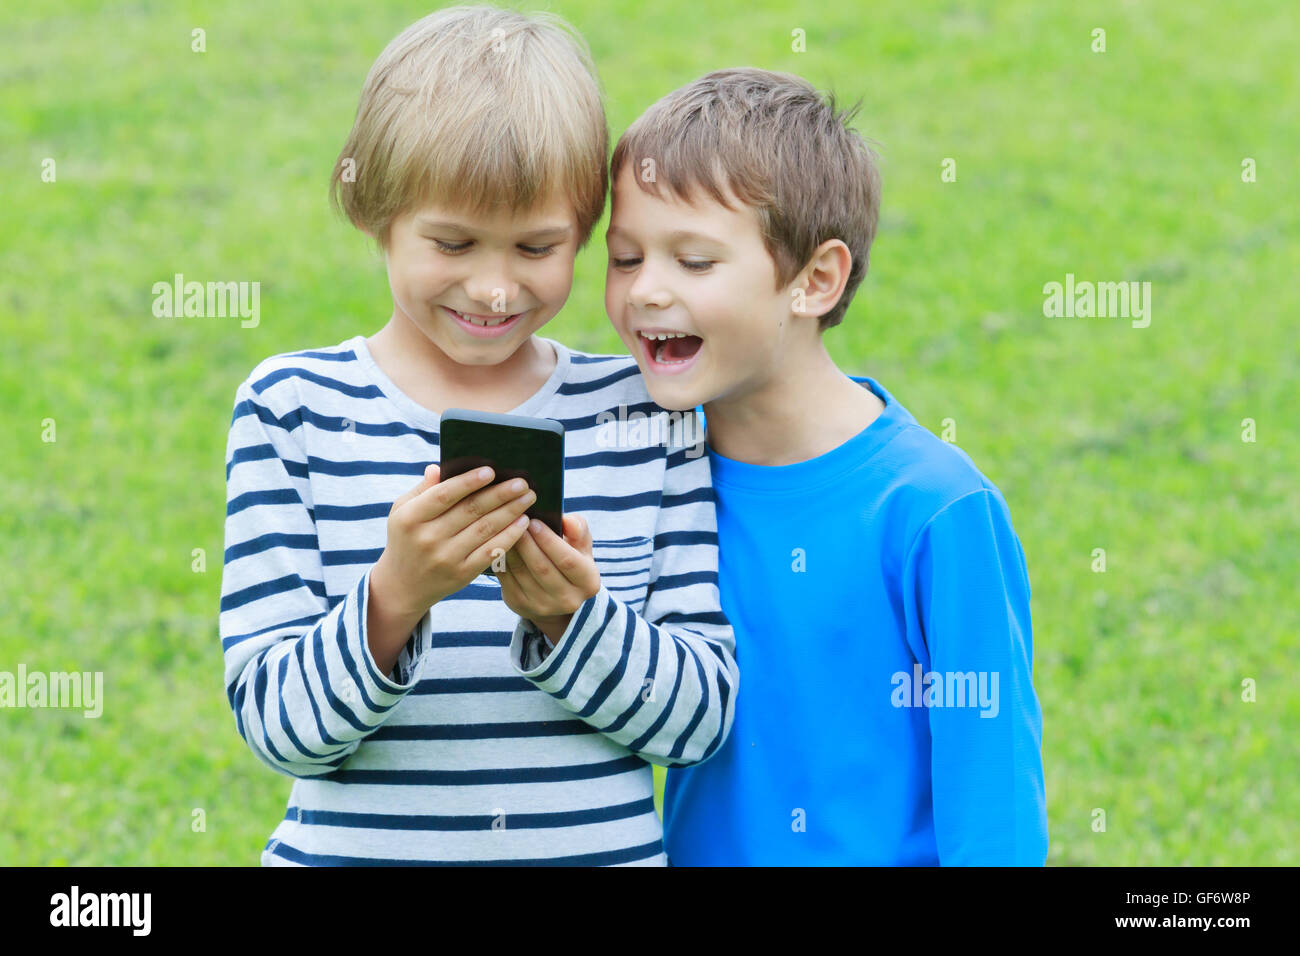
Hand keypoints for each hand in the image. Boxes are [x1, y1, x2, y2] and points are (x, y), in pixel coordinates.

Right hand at [373, 464, 536, 620]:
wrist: (404, 586)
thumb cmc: (407, 539)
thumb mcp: (402, 512)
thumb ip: (423, 490)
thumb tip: (439, 467)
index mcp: (410, 518)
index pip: (444, 495)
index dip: (468, 482)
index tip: (491, 470)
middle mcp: (427, 538)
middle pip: (470, 510)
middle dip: (500, 494)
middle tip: (522, 482)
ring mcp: (445, 558)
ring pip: (485, 529)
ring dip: (510, 511)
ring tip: (528, 498)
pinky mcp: (461, 574)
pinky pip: (490, 551)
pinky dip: (509, 536)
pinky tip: (523, 523)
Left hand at [497, 514, 600, 642]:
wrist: (554, 596)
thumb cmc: (569, 559)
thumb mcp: (580, 545)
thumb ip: (578, 528)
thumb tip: (566, 520)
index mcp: (588, 583)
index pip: (568, 560)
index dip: (549, 540)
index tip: (534, 522)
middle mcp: (568, 600)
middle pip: (542, 568)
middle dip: (527, 543)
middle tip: (516, 522)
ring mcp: (543, 606)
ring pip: (522, 573)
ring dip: (512, 550)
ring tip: (506, 530)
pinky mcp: (520, 606)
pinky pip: (507, 579)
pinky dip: (502, 560)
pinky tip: (500, 545)